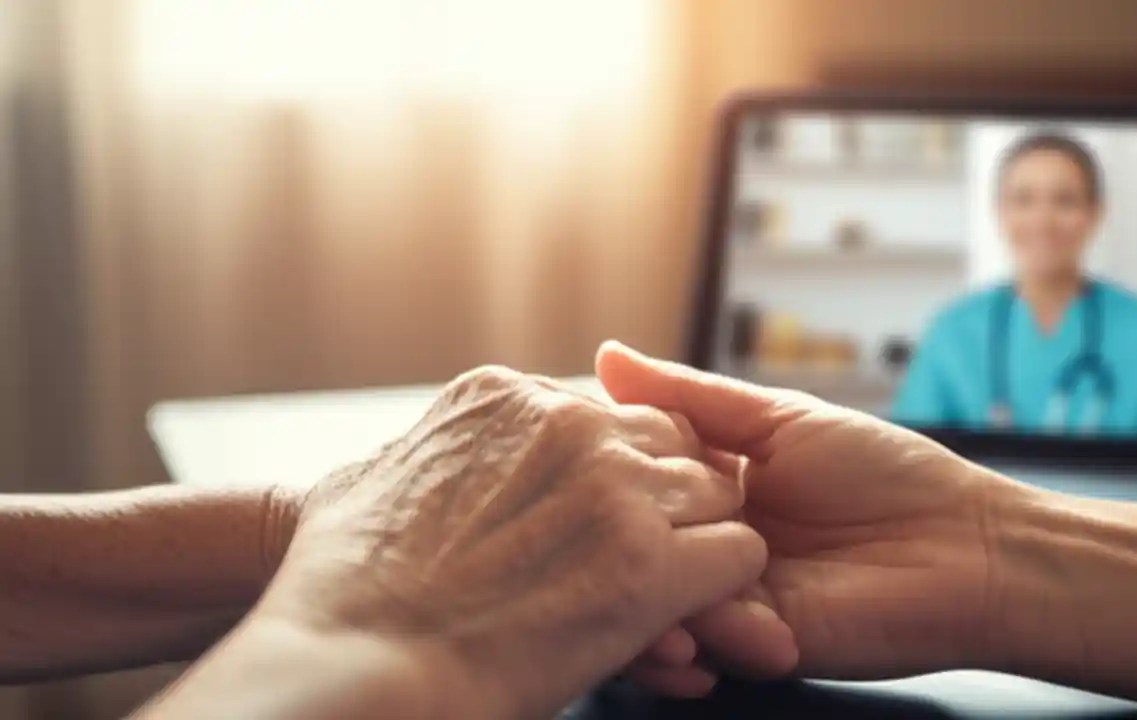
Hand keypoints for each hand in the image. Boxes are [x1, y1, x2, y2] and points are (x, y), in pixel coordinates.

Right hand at [252, 366, 773, 718]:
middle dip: (670, 492)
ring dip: (701, 538)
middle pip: (669, 440)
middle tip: (656, 545)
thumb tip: (401, 460)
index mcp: (502, 396)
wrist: (353, 669)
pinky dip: (726, 586)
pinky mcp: (647, 563)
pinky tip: (693, 612)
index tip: (605, 510)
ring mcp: (612, 487)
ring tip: (679, 585)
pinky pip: (737, 552)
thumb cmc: (341, 594)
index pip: (604, 410)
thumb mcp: (358, 487)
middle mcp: (567, 423)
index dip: (615, 466)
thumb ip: (406, 457)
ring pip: (714, 490)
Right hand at [598, 342, 1025, 687]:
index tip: (554, 463)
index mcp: (709, 487)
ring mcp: (728, 598)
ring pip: (651, 604)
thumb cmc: (888, 472)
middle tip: (581, 536)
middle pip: (627, 549)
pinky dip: (683, 641)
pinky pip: (699, 646)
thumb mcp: (780, 420)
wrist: (966, 547)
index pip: (628, 484)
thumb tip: (606, 354)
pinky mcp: (753, 646)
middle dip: (600, 548)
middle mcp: (708, 544)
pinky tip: (685, 636)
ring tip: (636, 590)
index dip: (593, 477)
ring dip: (637, 602)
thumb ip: (690, 397)